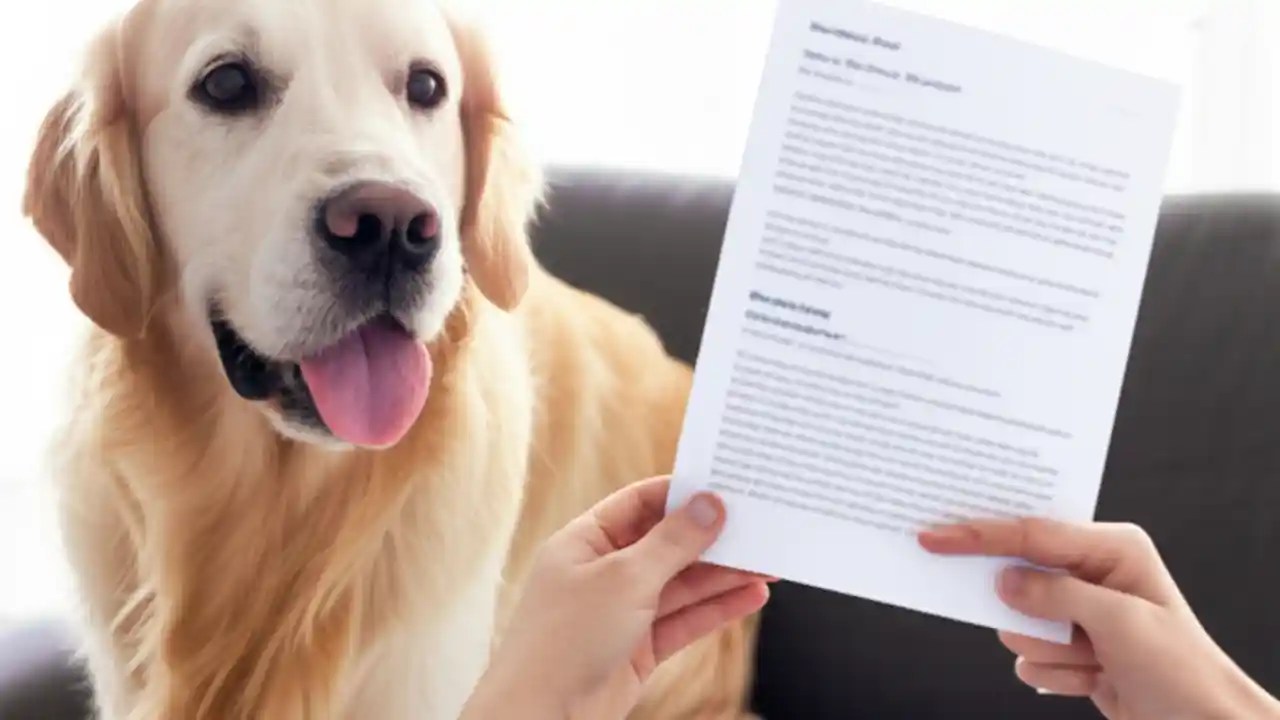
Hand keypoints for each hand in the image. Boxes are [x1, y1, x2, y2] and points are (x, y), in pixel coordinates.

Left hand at [461, 476, 771, 719]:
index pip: (640, 503)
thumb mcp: (626, 578)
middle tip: (760, 526)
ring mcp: (621, 612)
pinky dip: (717, 609)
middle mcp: (603, 573)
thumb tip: (709, 504)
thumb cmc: (566, 639)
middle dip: (712, 538)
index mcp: (585, 541)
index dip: (682, 494)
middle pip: (667, 544)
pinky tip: (751, 596)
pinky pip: (684, 621)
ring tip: (769, 562)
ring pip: (681, 585)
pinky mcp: (638, 648)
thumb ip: (673, 542)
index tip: (726, 487)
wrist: (542, 716)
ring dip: (724, 575)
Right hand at [919, 518, 1279, 719]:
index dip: (977, 535)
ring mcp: (1076, 612)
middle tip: (1065, 632)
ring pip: (1017, 624)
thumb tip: (1002, 582)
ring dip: (1053, 652)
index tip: (933, 537)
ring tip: (1097, 663)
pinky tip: (1094, 679)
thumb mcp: (1119, 623)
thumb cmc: (1180, 669)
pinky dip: (1056, 675)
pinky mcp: (1069, 648)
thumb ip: (1055, 594)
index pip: (1030, 532)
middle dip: (1033, 614)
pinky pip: (1027, 658)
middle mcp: (1090, 573)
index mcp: (1110, 547)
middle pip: (1017, 579)